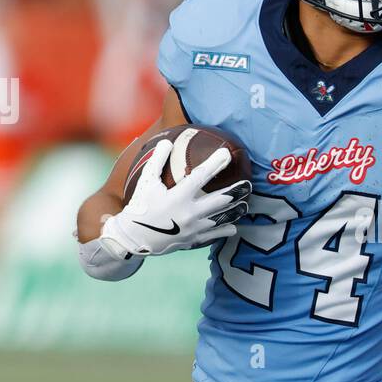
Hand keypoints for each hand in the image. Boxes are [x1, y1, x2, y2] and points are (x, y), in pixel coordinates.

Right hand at [99, 137, 250, 257]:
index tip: (227, 154)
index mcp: (179, 196)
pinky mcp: (193, 240)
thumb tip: (167, 142)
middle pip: (221, 200)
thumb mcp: (146, 182)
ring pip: (222, 218)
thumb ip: (157, 161)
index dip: (215, 164)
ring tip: (246, 204)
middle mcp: (189, 212)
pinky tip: (234, 227)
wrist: (132, 237)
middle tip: (248, 184)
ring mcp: (193, 228)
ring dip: (236, 211)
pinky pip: (214, 235)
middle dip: (237, 191)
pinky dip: (225, 230)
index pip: (201, 176)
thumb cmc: (139, 206)